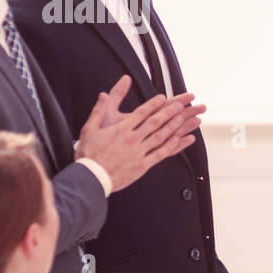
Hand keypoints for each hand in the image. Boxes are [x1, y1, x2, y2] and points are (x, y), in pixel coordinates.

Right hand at [76, 75, 204, 190]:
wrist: (91, 178)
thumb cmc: (88, 155)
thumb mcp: (89, 129)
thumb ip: (99, 110)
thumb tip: (104, 94)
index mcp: (121, 129)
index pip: (141, 112)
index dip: (154, 104)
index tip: (163, 98)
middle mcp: (132, 139)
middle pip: (155, 122)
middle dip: (169, 111)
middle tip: (181, 104)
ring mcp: (139, 152)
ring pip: (160, 136)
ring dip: (174, 126)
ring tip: (184, 118)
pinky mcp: (142, 165)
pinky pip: (160, 153)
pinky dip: (172, 145)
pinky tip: (180, 139)